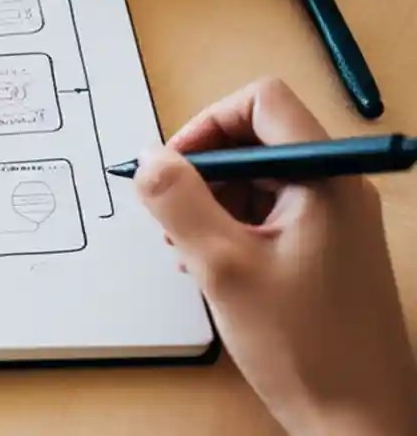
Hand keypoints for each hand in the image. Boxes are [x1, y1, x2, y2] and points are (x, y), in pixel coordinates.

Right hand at [135, 78, 416, 434]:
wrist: (357, 419)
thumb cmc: (307, 348)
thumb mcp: (224, 267)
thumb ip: (180, 204)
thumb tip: (149, 159)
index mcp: (325, 179)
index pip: (261, 103)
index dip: (207, 125)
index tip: (173, 168)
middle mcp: (337, 188)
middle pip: (256, 139)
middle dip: (203, 171)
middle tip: (172, 217)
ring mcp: (334, 219)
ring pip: (257, 178)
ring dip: (211, 203)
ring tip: (188, 250)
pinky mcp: (325, 248)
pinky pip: (268, 212)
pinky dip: (230, 228)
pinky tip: (211, 266)